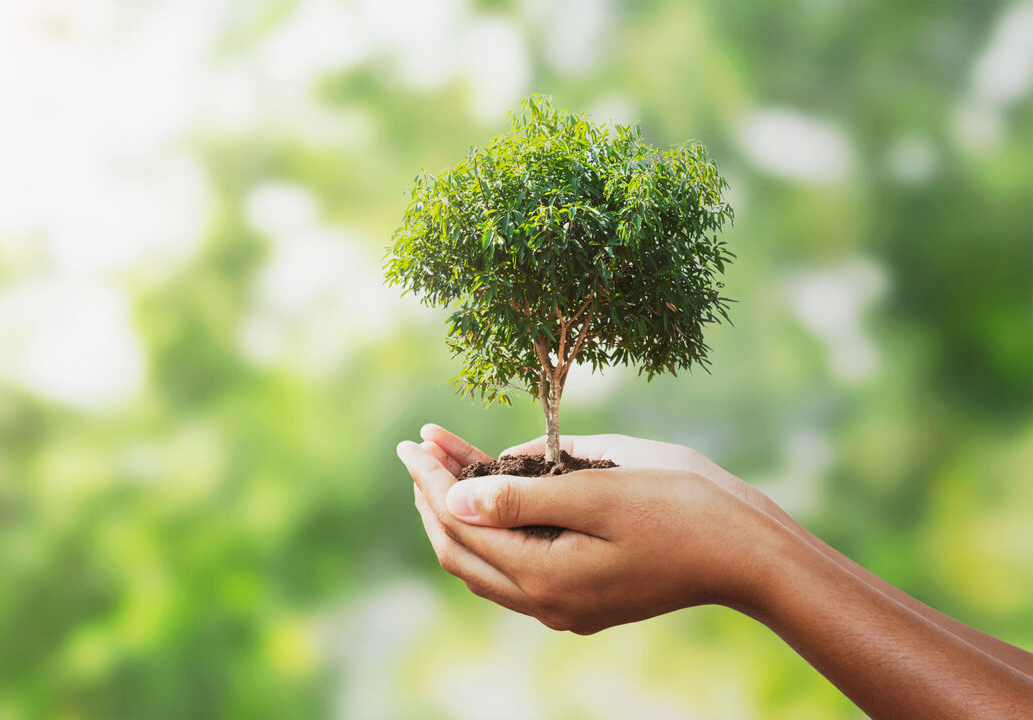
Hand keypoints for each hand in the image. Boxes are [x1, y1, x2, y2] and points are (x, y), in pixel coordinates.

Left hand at [400, 425, 784, 633]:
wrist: (749, 552)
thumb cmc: (682, 507)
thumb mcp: (597, 490)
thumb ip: (521, 497)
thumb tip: (454, 498)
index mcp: (544, 577)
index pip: (462, 524)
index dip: (432, 479)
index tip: (414, 440)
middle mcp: (546, 605)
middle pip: (462, 551)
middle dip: (433, 496)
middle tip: (418, 449)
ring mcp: (565, 608)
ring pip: (485, 565)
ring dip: (459, 514)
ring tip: (441, 467)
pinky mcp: (583, 600)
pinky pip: (516, 569)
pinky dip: (493, 530)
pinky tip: (492, 497)